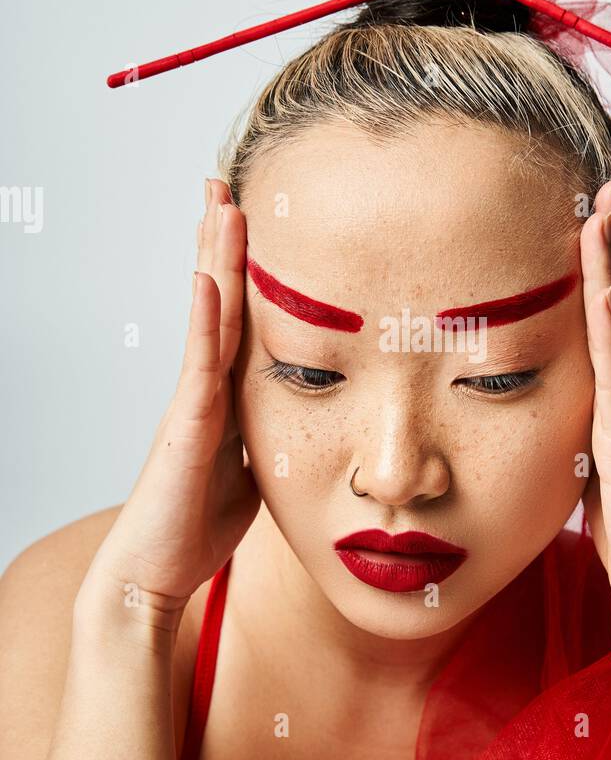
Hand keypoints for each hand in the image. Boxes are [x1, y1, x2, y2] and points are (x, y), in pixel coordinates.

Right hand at [81, 178, 259, 625]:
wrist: (154, 575)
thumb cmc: (197, 528)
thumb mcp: (254, 471)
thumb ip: (270, 437)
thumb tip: (306, 423)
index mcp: (225, 394)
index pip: (240, 317)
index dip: (245, 269)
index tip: (251, 219)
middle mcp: (205, 387)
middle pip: (220, 301)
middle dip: (223, 243)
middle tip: (227, 184)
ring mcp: (192, 402)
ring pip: (209, 319)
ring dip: (216, 260)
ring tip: (220, 205)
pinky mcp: (187, 427)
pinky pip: (199, 365)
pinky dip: (206, 320)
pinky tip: (211, 279)